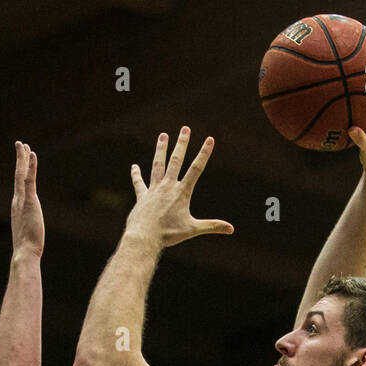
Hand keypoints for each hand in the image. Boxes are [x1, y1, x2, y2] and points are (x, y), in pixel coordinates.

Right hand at [11, 141, 43, 258]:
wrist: (24, 253)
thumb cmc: (27, 249)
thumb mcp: (28, 237)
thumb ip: (28, 232)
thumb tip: (29, 241)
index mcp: (17, 208)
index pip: (19, 185)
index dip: (20, 171)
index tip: (21, 160)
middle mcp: (17, 201)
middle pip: (18, 175)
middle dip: (19, 159)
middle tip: (20, 144)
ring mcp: (22, 200)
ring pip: (21, 174)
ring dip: (22, 158)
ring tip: (23, 144)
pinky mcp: (29, 201)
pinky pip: (29, 179)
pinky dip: (30, 166)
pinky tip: (32, 154)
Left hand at [127, 128, 233, 248]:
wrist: (145, 237)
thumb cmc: (169, 234)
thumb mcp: (192, 230)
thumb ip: (212, 226)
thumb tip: (231, 229)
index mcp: (181, 192)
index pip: (196, 169)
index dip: (204, 153)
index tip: (209, 139)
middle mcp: (167, 186)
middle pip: (176, 161)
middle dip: (182, 144)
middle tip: (185, 128)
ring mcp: (154, 190)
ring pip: (158, 165)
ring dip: (161, 149)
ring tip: (163, 135)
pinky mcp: (142, 197)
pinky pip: (139, 183)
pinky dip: (136, 175)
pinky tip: (134, 167)